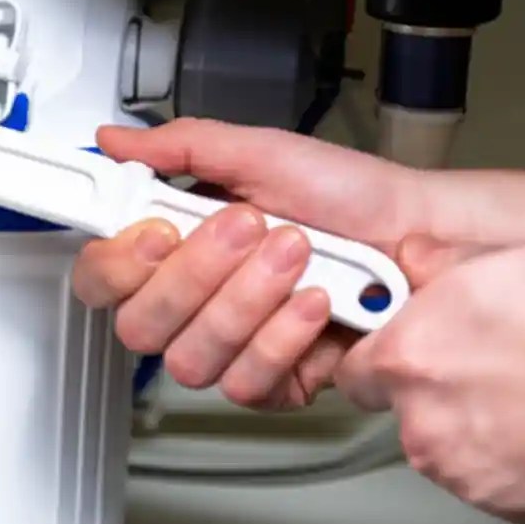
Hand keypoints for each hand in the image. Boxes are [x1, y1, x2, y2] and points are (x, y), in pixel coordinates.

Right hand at [71, 118, 431, 409]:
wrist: (421, 238)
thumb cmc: (348, 194)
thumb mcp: (259, 152)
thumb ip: (179, 147)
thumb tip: (114, 139)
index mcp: (176, 245)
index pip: (103, 277)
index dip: (118, 263)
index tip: (158, 230)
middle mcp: (193, 302)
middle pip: (139, 324)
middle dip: (197, 273)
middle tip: (248, 227)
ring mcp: (230, 346)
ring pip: (190, 358)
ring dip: (247, 300)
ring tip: (297, 255)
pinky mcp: (272, 383)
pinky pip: (245, 383)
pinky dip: (284, 338)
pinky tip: (315, 304)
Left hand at [339, 238, 524, 523]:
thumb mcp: (501, 262)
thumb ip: (438, 264)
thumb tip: (414, 258)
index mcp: (404, 360)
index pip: (353, 369)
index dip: (379, 357)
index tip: (402, 347)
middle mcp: (419, 421)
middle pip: (401, 408)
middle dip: (430, 390)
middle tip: (480, 366)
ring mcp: (458, 468)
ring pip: (444, 444)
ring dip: (469, 425)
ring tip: (523, 395)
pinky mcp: (501, 504)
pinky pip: (488, 477)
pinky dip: (507, 459)